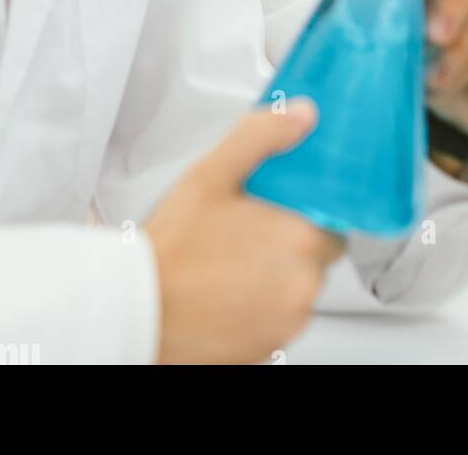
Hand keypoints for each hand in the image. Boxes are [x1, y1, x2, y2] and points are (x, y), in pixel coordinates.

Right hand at [144, 100, 343, 363]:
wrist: (134, 309)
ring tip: (230, 264)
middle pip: (313, 260)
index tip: (281, 212)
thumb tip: (302, 115)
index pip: (332, 225)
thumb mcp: (214, 174)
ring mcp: (284, 325)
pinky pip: (274, 321)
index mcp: (300, 241)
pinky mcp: (265, 352)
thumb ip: (262, 136)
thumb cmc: (171, 250)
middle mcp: (301, 289)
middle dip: (288, 245)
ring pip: (294, 292)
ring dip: (273, 278)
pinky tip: (226, 292)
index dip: (306, 215)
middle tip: (247, 233)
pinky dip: (258, 309)